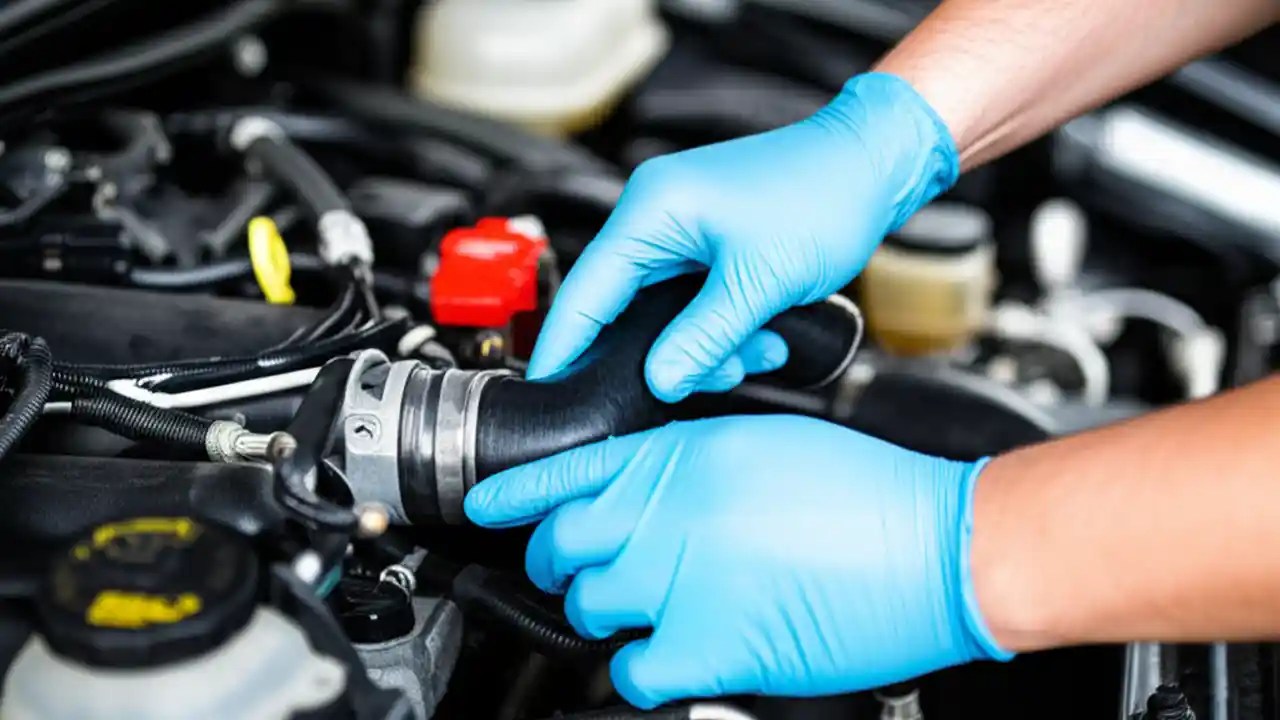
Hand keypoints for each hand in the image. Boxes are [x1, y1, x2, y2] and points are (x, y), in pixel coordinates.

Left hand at [464, 415, 1011, 707]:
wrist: (937, 545)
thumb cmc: (869, 493)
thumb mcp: (764, 444)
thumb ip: (689, 462)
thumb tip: (640, 493)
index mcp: (684, 453)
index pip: (567, 470)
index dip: (514, 492)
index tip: (484, 505)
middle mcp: (671, 507)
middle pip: (565, 544)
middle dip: (565, 560)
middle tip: (586, 569)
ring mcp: (684, 576)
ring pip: (589, 605)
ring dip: (607, 610)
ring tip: (648, 608)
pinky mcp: (710, 642)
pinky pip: (632, 667)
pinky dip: (641, 664)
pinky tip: (669, 651)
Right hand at [526, 72, 957, 401]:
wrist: (874, 163)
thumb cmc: (823, 198)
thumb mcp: (760, 283)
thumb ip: (702, 338)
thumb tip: (657, 382)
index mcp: (650, 211)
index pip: (584, 293)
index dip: (564, 348)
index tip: (549, 394)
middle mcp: (655, 216)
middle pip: (623, 308)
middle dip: (661, 354)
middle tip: (700, 381)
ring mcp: (681, 228)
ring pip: (664, 313)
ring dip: (705, 344)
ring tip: (757, 349)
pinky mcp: (706, 242)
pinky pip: (692, 300)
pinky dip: (720, 327)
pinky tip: (762, 336)